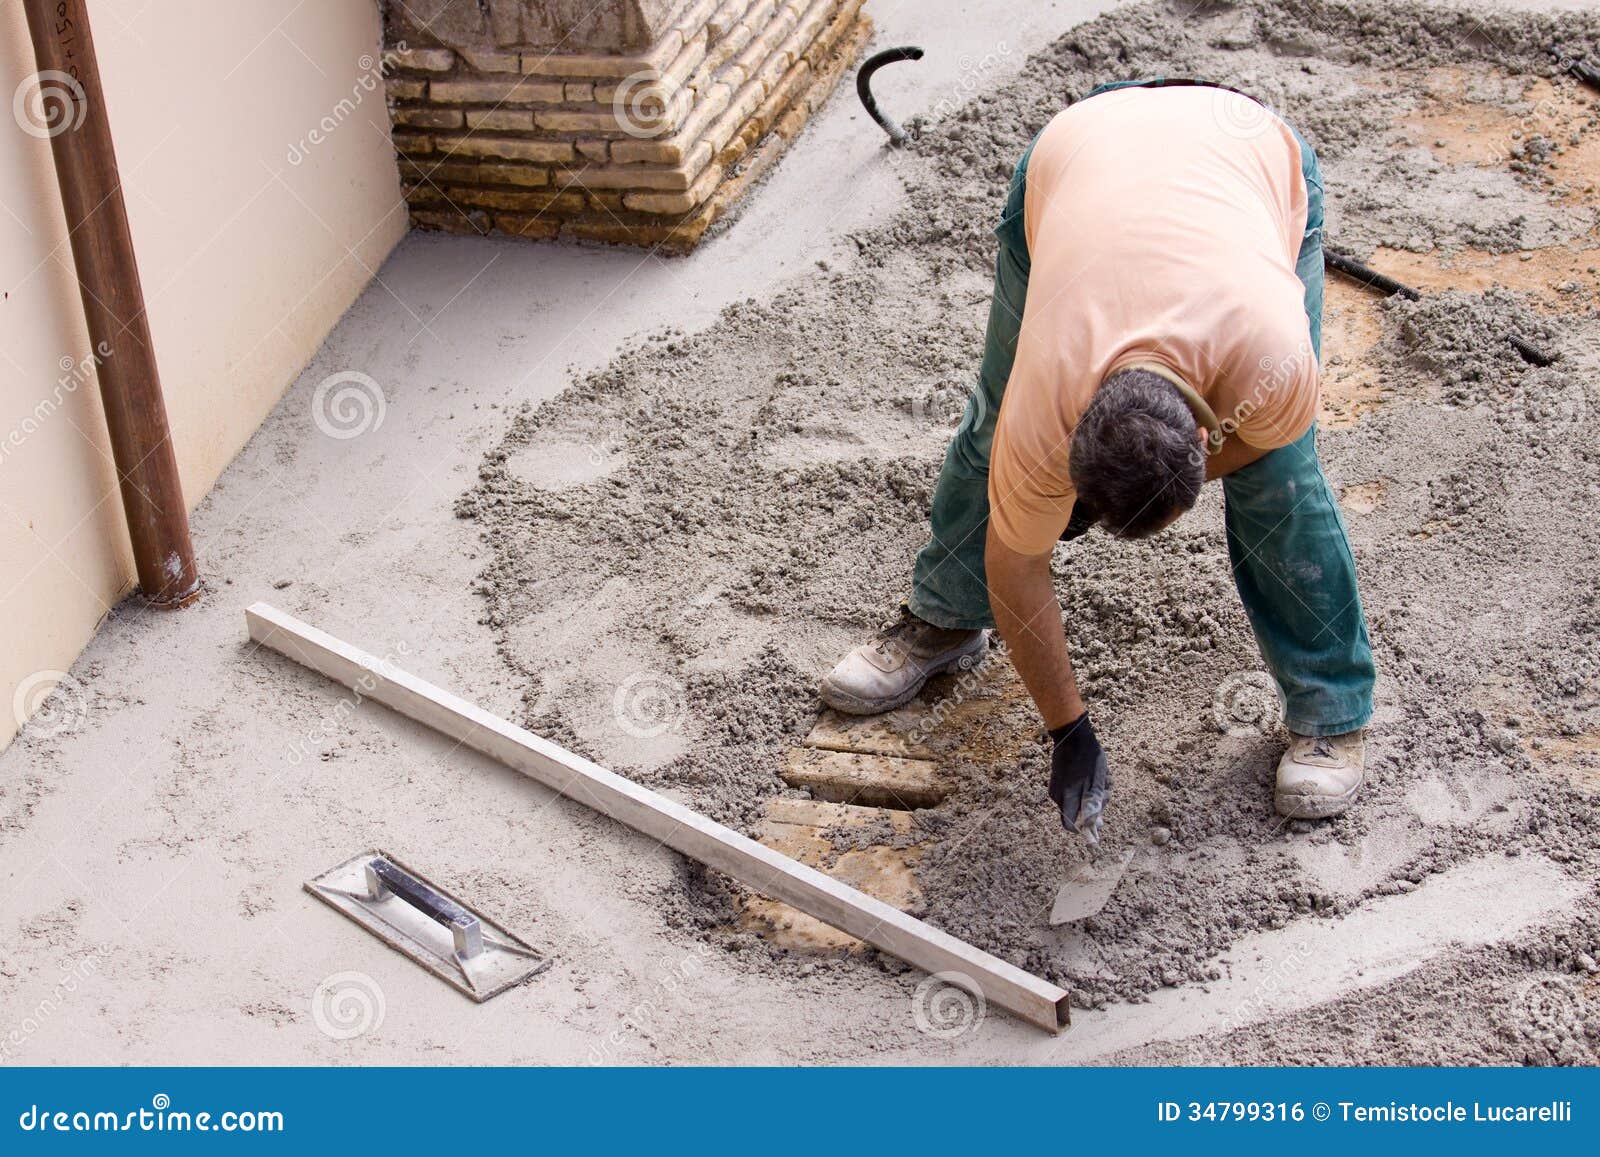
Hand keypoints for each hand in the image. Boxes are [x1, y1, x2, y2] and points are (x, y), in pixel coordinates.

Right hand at [1048, 713, 1109, 843]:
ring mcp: (1056, 787)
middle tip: (1107, 791)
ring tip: (1104, 780)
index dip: (1083, 827)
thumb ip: (1094, 804)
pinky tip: (1096, 776)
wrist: (1073, 735)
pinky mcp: (1058, 780)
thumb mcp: (1097, 782)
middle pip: (1076, 813)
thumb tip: (1094, 824)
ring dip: (1092, 795)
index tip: (1096, 821)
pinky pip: (1072, 792)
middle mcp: (1058, 795)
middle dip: (1093, 806)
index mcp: (1066, 797)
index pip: (1069, 825)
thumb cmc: (1088, 757)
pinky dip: (1085, 788)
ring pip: (1076, 801)